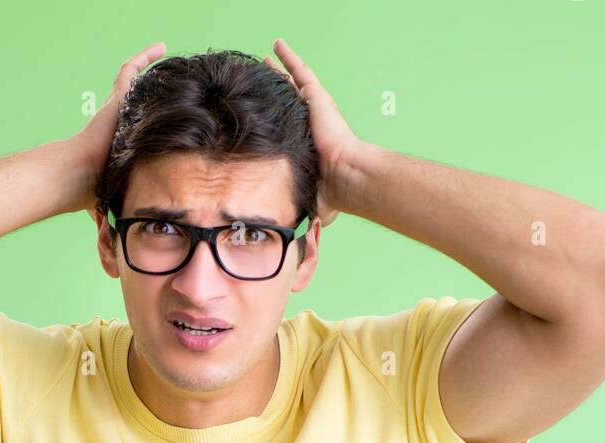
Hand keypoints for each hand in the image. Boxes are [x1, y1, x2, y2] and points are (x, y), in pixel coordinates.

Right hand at [72, 42, 166, 221]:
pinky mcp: (117, 98)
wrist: (80, 174)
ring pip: (134, 83)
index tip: (159, 130)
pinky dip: (145, 57)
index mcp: (118, 146)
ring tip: (165, 60)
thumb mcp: (112, 205)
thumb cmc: (91, 191)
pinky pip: (132, 70)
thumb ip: (114, 226)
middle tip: (168, 89)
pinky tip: (160, 48)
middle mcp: (118, 124)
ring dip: (148, 72)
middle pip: (135, 105)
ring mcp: (117, 109)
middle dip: (151, 97)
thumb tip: (113, 270)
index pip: (134, 133)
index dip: (146, 129)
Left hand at [265, 39, 361, 227]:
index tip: (262, 118)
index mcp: (308, 146)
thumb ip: (303, 214)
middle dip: (273, 93)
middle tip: (258, 82)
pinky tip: (276, 45)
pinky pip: (300, 71)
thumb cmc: (333, 193)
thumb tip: (300, 235)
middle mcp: (310, 125)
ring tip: (262, 62)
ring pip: (291, 84)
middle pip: (287, 103)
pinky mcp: (317, 98)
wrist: (346, 178)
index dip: (275, 122)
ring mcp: (313, 109)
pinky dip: (288, 57)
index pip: (287, 129)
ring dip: (277, 73)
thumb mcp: (313, 205)